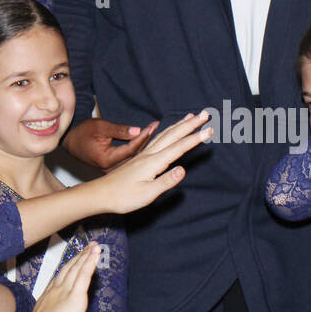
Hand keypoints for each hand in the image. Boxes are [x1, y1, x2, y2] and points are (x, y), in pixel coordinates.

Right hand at [17, 242, 100, 311]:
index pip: (60, 278)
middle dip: (79, 257)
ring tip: (94, 246)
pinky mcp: (74, 296)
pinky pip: (84, 275)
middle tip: (87, 247)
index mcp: (47, 298)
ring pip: (77, 268)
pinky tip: (96, 253)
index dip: (69, 267)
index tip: (74, 260)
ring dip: (87, 255)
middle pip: (69, 269)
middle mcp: (55, 291)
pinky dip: (90, 262)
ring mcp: (64, 292)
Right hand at [64, 116, 157, 170]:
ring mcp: (112, 170)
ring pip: (133, 158)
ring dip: (143, 144)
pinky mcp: (113, 168)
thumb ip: (119, 130)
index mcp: (106, 160)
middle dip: (146, 140)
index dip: (142, 137)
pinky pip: (129, 158)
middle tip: (156, 127)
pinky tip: (146, 140)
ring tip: (154, 131)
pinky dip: (137, 148)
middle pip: (134, 155)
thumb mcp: (100, 127)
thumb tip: (138, 131)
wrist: (70, 142)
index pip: (131, 149)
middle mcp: (110, 168)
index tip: (152, 127)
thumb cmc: (82, 133)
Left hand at [95, 111, 211, 213]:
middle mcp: (149, 154)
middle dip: (190, 125)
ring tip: (191, 117)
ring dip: (179, 125)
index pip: (178, 147)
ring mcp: (144, 154)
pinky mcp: (140, 157)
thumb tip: (183, 169)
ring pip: (165, 134)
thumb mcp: (147, 194)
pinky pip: (157, 138)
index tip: (209, 129)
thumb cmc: (123, 197)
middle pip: (173, 135)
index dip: (195, 138)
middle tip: (205, 114)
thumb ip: (165, 181)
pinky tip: (168, 129)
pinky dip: (167, 131)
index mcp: (153, 162)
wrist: (100, 194)